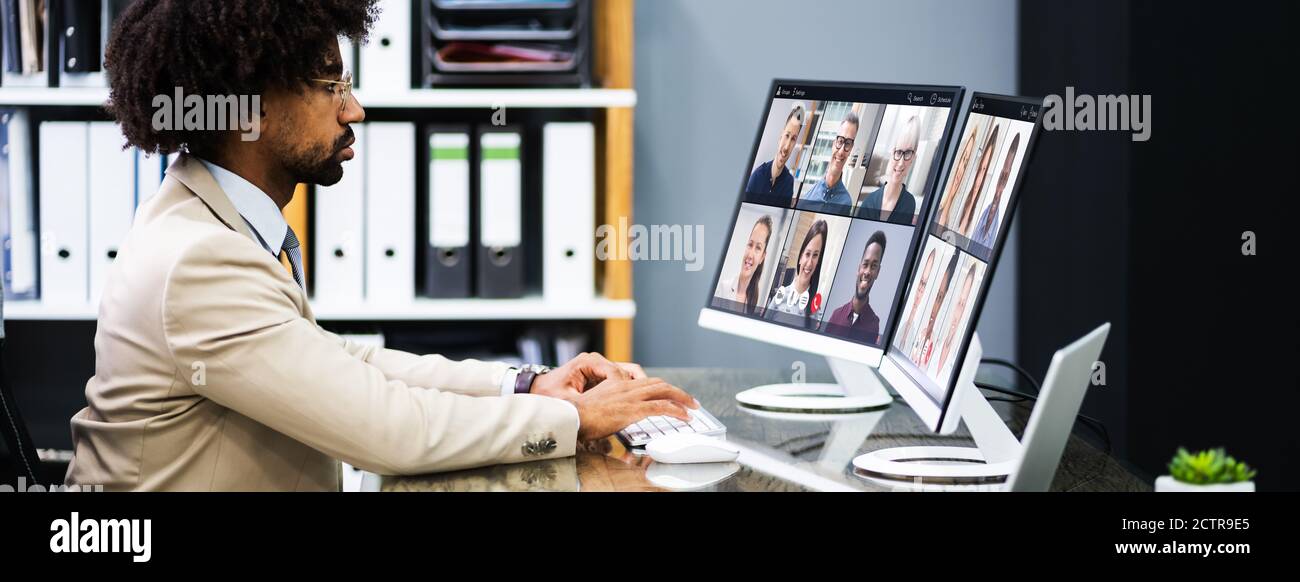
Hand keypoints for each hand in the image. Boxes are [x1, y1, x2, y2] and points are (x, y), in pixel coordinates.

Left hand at [529, 352, 645, 399]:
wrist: (538, 388)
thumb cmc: (549, 393)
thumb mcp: (564, 400)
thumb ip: (580, 404)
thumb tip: (594, 414)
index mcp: (588, 363)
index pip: (615, 373)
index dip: (625, 388)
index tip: (630, 402)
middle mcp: (596, 361)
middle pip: (626, 370)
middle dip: (635, 386)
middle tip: (644, 401)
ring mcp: (600, 366)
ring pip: (628, 371)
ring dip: (637, 385)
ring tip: (646, 398)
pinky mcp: (602, 373)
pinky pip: (622, 376)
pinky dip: (631, 386)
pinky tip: (636, 398)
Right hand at [572, 377, 697, 441]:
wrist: (572, 415)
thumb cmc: (579, 414)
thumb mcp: (598, 405)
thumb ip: (610, 407)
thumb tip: (615, 417)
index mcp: (619, 384)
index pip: (646, 382)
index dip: (661, 387)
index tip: (670, 394)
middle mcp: (627, 386)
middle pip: (659, 384)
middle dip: (677, 391)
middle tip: (689, 400)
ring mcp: (632, 397)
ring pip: (664, 392)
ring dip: (682, 398)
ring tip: (693, 407)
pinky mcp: (634, 409)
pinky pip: (661, 407)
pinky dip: (677, 410)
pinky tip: (685, 417)